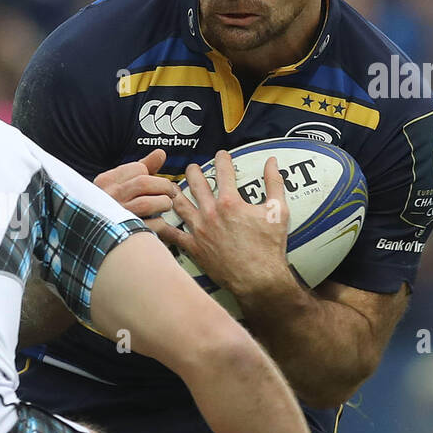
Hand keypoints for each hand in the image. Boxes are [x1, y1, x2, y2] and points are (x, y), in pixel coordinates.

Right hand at [93, 149, 178, 232]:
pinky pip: (151, 225)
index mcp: (106, 181)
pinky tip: (159, 221)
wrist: (97, 232)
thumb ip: (141, 167)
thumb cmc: (112, 204)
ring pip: (147, 203)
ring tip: (166, 204)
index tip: (156, 181)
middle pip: (144, 183)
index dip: (151, 174)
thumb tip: (160, 153)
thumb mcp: (120, 183)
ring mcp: (117, 215)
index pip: (137, 169)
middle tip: (171, 191)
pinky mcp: (127, 233)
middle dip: (164, 186)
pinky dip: (160, 222)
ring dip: (163, 203)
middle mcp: (109, 197)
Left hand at [153, 150, 289, 295]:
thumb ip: (274, 183)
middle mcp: (210, 213)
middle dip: (193, 171)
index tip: (220, 154)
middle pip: (196, 184)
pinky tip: (155, 218)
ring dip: (175, 192)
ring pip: (179, 204)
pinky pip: (171, 234)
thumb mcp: (278, 211)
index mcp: (230, 202)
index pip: (223, 172)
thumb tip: (273, 161)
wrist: (258, 278)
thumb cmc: (269, 247)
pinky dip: (161, 225)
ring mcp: (199, 230)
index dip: (222, 159)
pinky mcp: (193, 247)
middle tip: (192, 167)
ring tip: (172, 185)